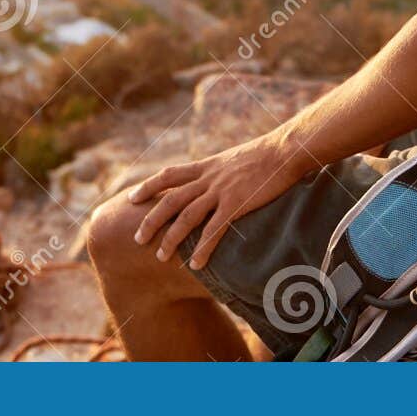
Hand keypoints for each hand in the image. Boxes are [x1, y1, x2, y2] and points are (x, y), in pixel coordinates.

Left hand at [128, 133, 312, 268]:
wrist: (284, 150)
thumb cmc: (265, 155)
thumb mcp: (234, 158)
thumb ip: (220, 170)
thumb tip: (215, 179)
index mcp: (206, 166)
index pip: (168, 174)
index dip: (148, 186)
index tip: (131, 197)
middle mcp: (208, 178)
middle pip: (170, 199)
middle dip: (151, 220)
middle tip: (137, 239)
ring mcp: (221, 191)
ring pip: (186, 216)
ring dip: (171, 238)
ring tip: (161, 257)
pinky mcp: (237, 204)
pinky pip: (214, 230)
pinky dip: (203, 248)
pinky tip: (196, 265)